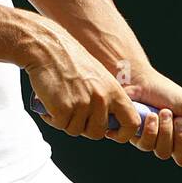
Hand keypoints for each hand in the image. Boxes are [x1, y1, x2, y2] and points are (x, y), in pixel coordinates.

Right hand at [23, 20, 143, 144]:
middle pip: (97, 133)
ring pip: (75, 131)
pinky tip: (49, 103)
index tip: (110, 133)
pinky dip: (52, 118)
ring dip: (65, 121)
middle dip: (84, 127)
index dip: (123, 134)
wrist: (48, 48)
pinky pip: (59, 125)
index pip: (132, 123)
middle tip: (73, 112)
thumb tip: (106, 123)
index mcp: (114, 91)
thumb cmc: (71, 62)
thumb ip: (106, 99)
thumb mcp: (99, 78)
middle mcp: (102, 99)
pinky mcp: (64, 108)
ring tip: (59, 103)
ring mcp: (83, 104)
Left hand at [121, 66, 181, 168]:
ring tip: (163, 112)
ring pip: (164, 153)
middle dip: (181, 137)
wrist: (141, 81)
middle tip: (178, 118)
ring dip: (166, 130)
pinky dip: (151, 129)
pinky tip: (150, 115)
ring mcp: (156, 142)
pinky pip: (147, 146)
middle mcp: (174, 142)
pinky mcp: (139, 139)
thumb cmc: (165, 91)